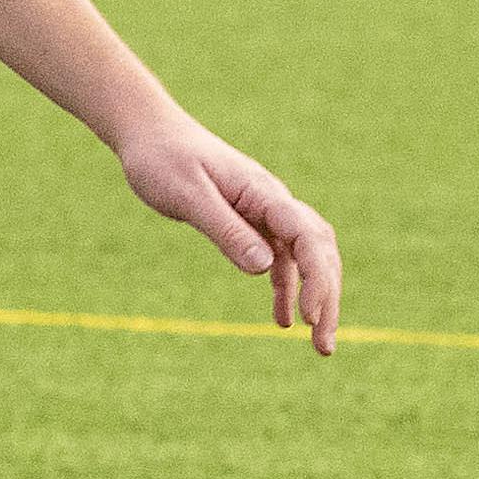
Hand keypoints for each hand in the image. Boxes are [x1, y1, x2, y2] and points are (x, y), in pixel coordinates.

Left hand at [120, 114, 347, 351]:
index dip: (316, 277)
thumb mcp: (188, 196)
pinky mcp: (249, 223)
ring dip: (315, 298)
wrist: (150, 134)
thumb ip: (225, 230)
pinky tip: (281, 322)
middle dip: (327, 297)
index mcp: (264, 192)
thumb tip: (263, 267)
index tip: (310, 316)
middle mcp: (273, 202)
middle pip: (318, 251)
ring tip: (318, 343)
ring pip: (305, 259)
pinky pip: (279, 260)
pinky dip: (285, 290)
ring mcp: (265, 213)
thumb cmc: (163, 159)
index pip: (307, 236)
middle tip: (323, 345)